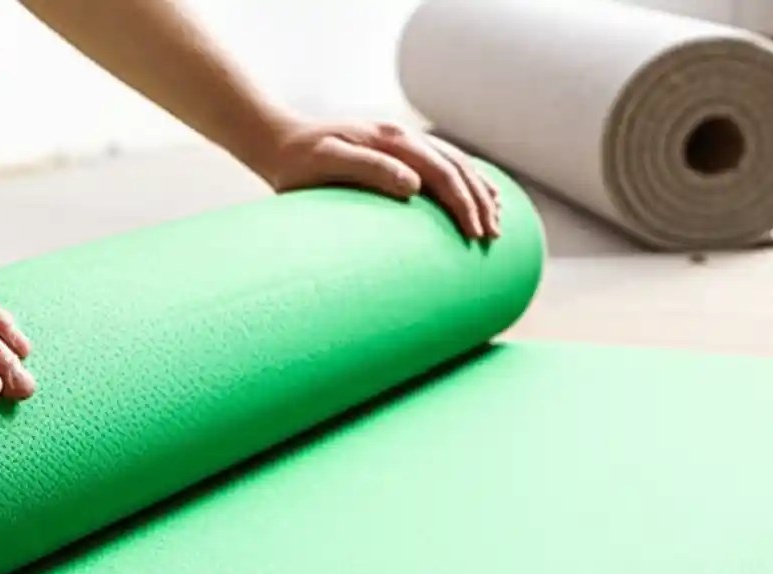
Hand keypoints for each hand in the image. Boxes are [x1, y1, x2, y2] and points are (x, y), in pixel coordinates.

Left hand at [258, 119, 501, 239]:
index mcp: (391, 140)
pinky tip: (476, 194)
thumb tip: (414, 184)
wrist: (277, 141)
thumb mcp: (324, 163)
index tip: (476, 234)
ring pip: (455, 163)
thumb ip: (368, 168)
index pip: (443, 172)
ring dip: (478, 191)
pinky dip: (464, 179)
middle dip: (479, 202)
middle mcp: (401, 136)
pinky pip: (441, 162)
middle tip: (491, 238)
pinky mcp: (395, 150)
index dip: (464, 203)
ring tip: (495, 221)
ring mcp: (400, 141)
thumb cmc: (295, 161)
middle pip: (456, 167)